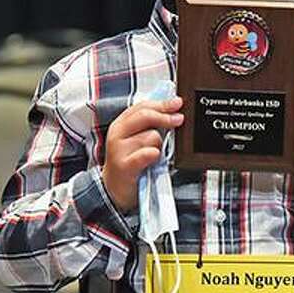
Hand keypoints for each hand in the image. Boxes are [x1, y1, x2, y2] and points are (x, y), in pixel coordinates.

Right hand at [102, 97, 183, 212]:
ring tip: (153, 155)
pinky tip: (154, 157)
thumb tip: (173, 109)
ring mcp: (119, 150)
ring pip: (151, 137)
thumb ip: (150, 124)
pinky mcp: (124, 166)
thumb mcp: (135, 139)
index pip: (142, 107)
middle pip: (145, 116)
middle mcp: (117, 134)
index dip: (162, 104)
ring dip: (159, 145)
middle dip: (165, 117)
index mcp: (121, 124)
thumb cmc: (129, 162)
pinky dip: (153, 154)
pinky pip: (146, 154)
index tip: (178, 103)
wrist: (114, 188)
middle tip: (179, 120)